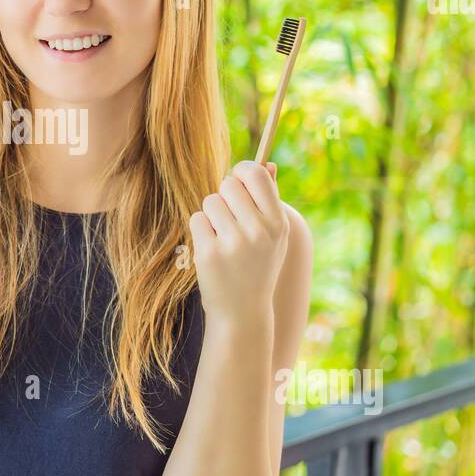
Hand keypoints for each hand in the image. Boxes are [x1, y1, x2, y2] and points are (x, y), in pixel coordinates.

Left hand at [188, 160, 288, 319]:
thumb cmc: (258, 267)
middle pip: (227, 185)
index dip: (242, 172)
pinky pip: (196, 219)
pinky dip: (200, 230)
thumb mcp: (274, 236)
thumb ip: (270, 199)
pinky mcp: (209, 253)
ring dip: (211, 214)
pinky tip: (211, 248)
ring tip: (222, 236)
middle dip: (224, 196)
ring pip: (210, 201)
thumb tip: (266, 163)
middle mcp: (258, 231)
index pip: (255, 174)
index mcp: (278, 223)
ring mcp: (233, 243)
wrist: (242, 312)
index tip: (237, 182)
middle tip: (229, 218)